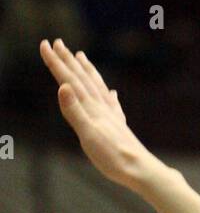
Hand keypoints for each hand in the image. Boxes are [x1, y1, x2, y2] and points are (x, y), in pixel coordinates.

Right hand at [39, 38, 150, 189]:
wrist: (140, 169)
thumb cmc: (112, 157)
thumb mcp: (88, 135)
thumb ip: (74, 111)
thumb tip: (63, 86)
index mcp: (92, 107)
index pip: (70, 80)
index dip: (56, 63)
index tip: (45, 45)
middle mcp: (102, 106)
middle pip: (82, 78)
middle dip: (68, 60)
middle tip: (58, 42)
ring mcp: (111, 114)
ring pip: (96, 86)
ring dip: (86, 70)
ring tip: (81, 57)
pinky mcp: (118, 125)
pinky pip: (110, 102)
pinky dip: (106, 93)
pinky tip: (111, 93)